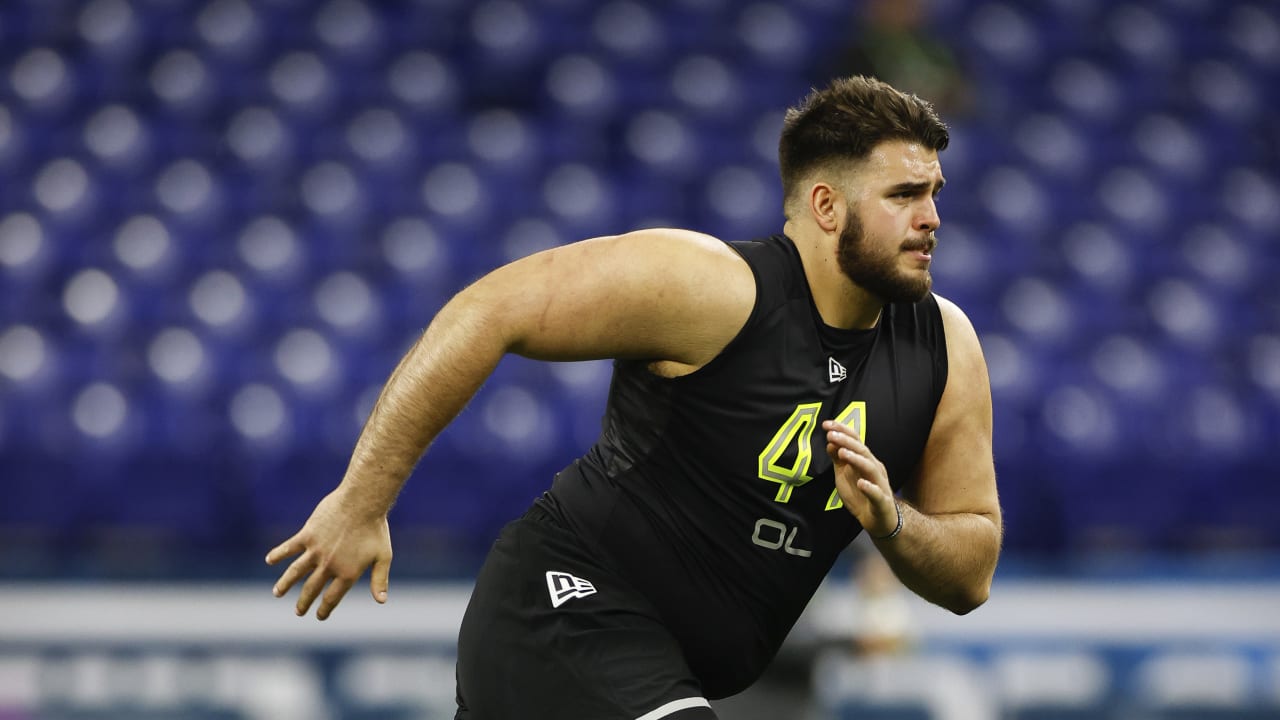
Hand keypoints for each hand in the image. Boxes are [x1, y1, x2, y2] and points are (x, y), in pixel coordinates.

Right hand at [265, 490, 392, 619]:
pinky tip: (269, 560)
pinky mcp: (307, 535)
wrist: (363, 502)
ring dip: (285, 584)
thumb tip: (381, 602)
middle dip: (304, 602)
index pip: (332, 597)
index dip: (325, 609)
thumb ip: (379, 580)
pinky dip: (278, 554)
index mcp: (347, 573)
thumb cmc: (375, 529)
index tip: (319, 616)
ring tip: (277, 593)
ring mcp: (316, 550)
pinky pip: (289, 547)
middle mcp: (329, 565)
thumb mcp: (383, 556)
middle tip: (298, 612)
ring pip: (295, 572)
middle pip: (311, 589)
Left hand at [824, 420, 898, 537]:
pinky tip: (861, 483)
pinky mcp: (881, 502)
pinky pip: (877, 493)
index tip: (827, 424)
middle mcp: (874, 469)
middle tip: (831, 434)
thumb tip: (829, 441)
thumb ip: (838, 459)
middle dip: (846, 441)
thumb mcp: (844, 475)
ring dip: (857, 459)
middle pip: (862, 451)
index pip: (855, 441)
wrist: (879, 521)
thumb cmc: (861, 495)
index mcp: (865, 461)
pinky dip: (870, 487)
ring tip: (843, 453)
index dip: (842, 431)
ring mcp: (879, 484)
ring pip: (870, 468)